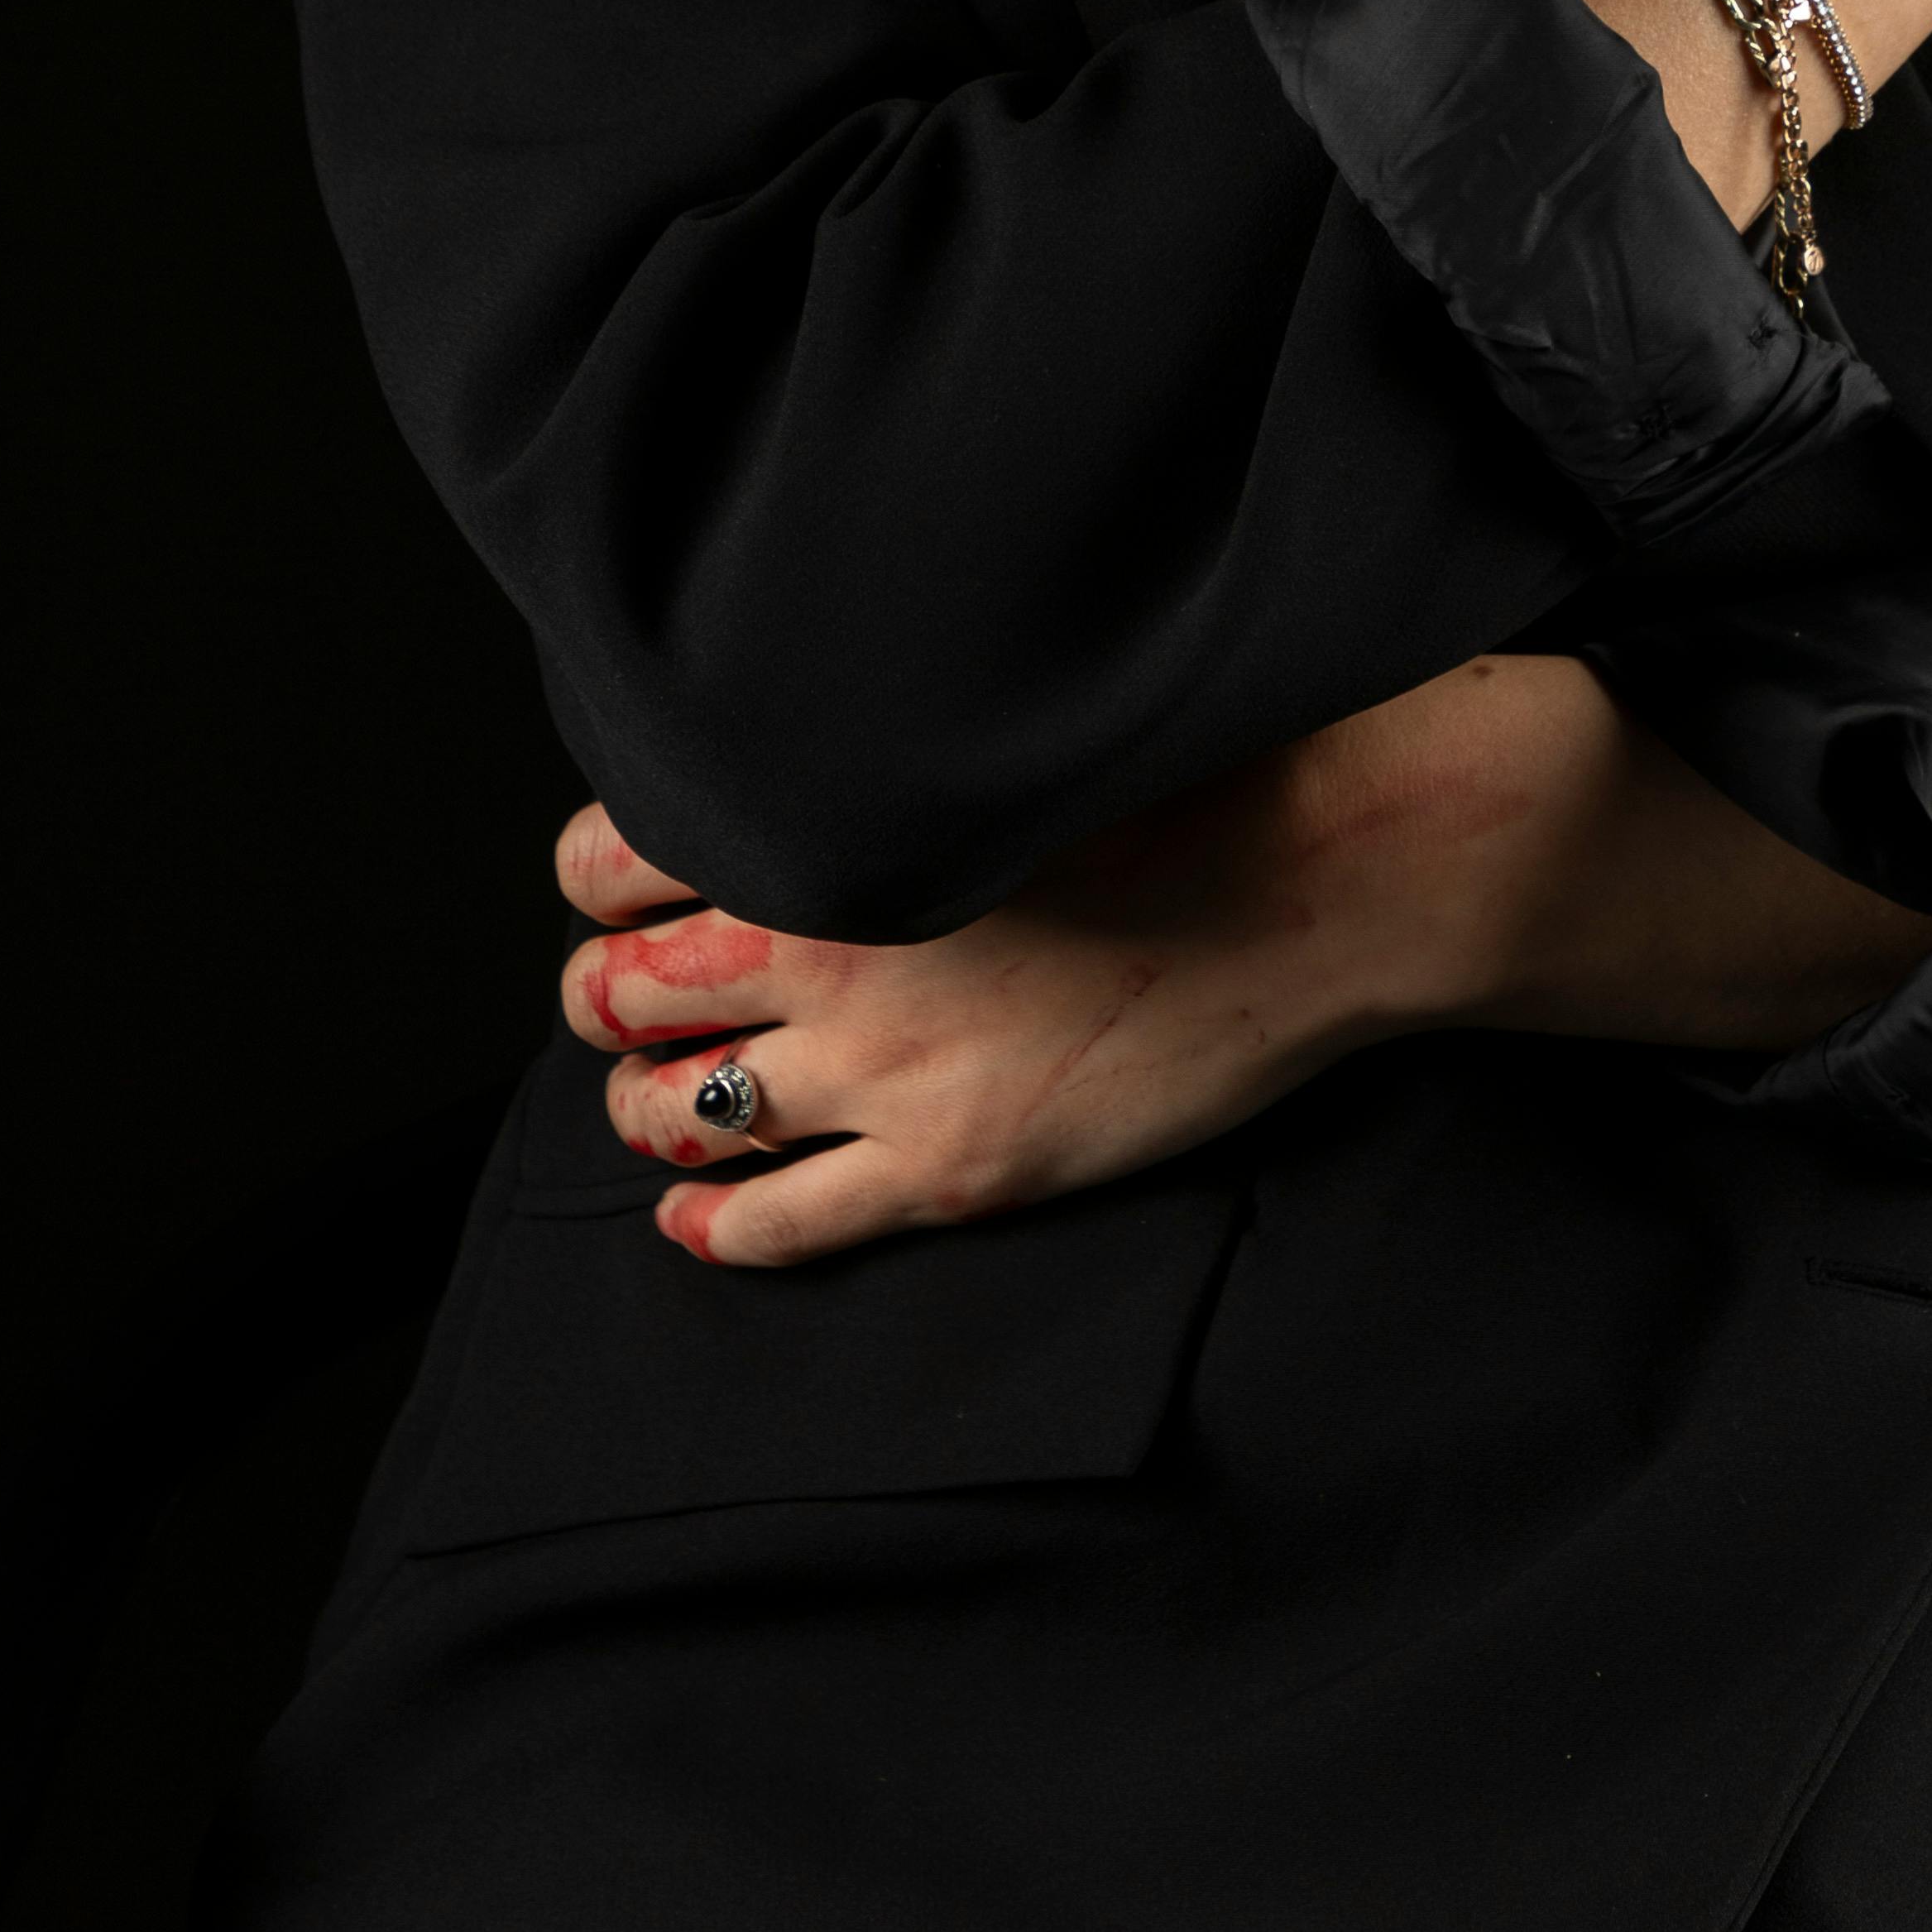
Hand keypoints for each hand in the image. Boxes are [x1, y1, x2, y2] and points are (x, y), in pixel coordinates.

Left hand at [557, 655, 1931, 1269]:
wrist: (1333, 868)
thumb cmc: (1198, 762)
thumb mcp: (1010, 707)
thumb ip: (887, 728)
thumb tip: (805, 723)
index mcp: (834, 807)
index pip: (613, 855)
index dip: (597, 879)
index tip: (616, 885)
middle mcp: (828, 943)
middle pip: (619, 991)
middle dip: (607, 994)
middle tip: (624, 992)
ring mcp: (886, 1068)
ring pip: (675, 1113)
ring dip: (642, 1106)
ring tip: (653, 1095)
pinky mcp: (951, 1166)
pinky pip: (777, 1223)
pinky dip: (711, 1224)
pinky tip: (699, 1213)